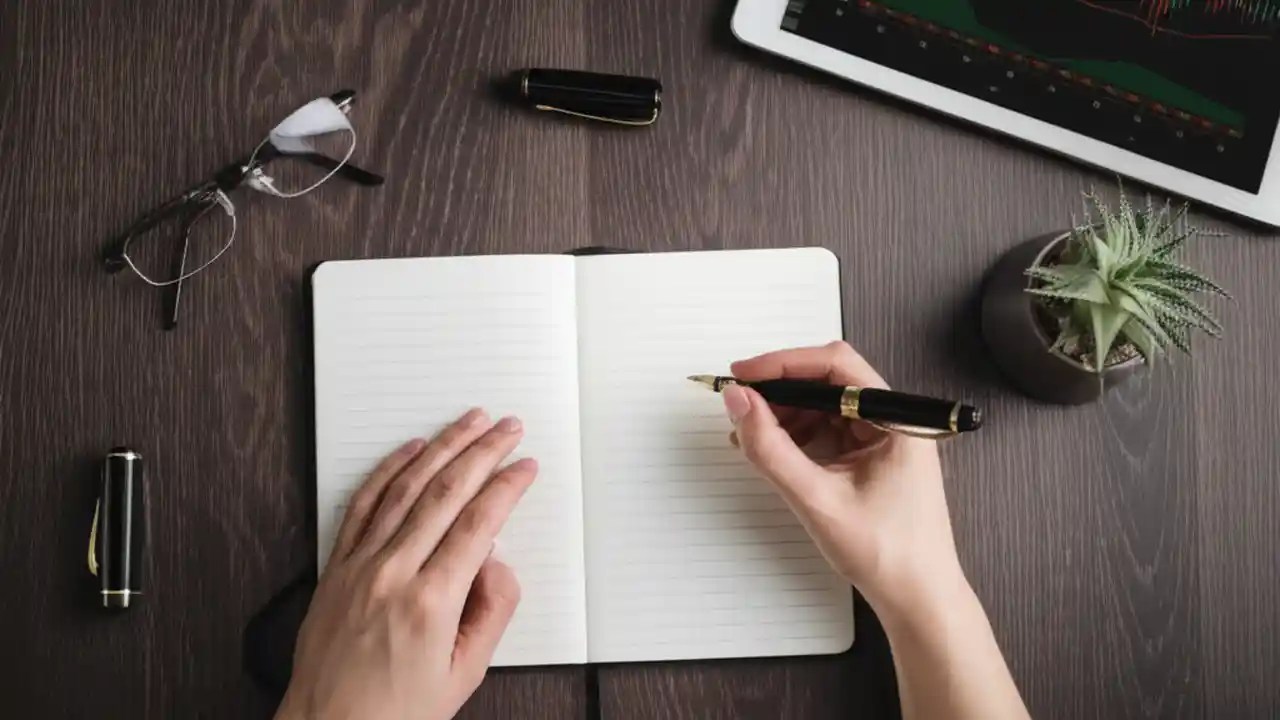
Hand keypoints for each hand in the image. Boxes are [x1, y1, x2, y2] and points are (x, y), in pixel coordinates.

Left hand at [276, 409, 535, 719]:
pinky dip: (388, 470)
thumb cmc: (392, 713)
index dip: (506, 487)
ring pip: (406, 487)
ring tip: (467, 422)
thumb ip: (491, 613)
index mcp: (430, 602)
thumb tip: (497, 563)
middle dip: (482, 451)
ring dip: (442, 447)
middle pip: (446, 492)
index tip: (524, 467)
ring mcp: (360, 566)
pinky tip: (410, 450)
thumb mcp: (464, 673)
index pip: (479, 523)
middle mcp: (392, 574)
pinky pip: (364, 504)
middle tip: (506, 427)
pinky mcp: (337, 567)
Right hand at [722, 342, 965, 620]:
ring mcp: (884, 439)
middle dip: (781, 389)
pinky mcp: (872, 458)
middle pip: (829, 381)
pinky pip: (830, 430)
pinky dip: (798, 435)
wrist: (918, 599)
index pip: (836, 365)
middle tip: (740, 402)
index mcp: (898, 419)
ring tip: (751, 433)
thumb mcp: (817, 499)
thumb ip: (771, 448)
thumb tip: (740, 403)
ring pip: (826, 406)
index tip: (745, 374)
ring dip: (786, 413)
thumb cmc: (888, 555)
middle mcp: (895, 420)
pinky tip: (772, 449)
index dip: (785, 363)